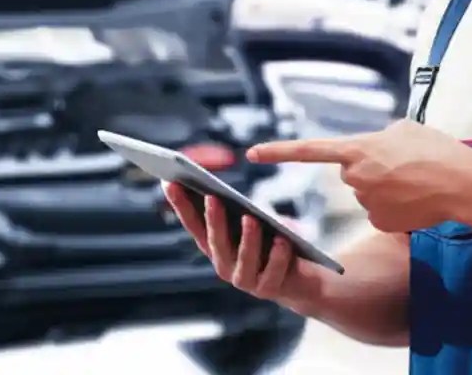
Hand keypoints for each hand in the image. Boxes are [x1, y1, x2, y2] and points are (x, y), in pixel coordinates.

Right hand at [162, 182, 329, 312]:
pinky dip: (277, 256)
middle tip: (212, 197)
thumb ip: (240, 211)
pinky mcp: (269, 289)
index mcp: (216, 246)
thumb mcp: (256, 223)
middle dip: (213, 220)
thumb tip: (224, 190)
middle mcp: (225, 265)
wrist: (301, 281)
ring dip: (246, 239)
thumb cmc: (273, 243)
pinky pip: (272, 272)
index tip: (170, 183)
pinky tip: (282, 240)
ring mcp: (245, 280)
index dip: (180, 205)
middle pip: (215, 243)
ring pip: (243, 260)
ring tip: (251, 218)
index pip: (194, 224)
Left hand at [247, 119, 471, 232]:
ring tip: (414, 181)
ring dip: (385, 188)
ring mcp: (366, 202)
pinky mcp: (379, 222)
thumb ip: (381, 137)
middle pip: (351, 174)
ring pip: (367, 194)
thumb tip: (376, 149)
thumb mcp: (405, 128)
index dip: (279, 151)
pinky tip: (415, 201)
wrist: (458, 182)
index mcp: (356, 149)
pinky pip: (380, 213)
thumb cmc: (435, 149)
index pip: (308, 150)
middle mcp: (354, 176)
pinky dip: (395, 208)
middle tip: (402, 165)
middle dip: (370, 170)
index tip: (253, 153)